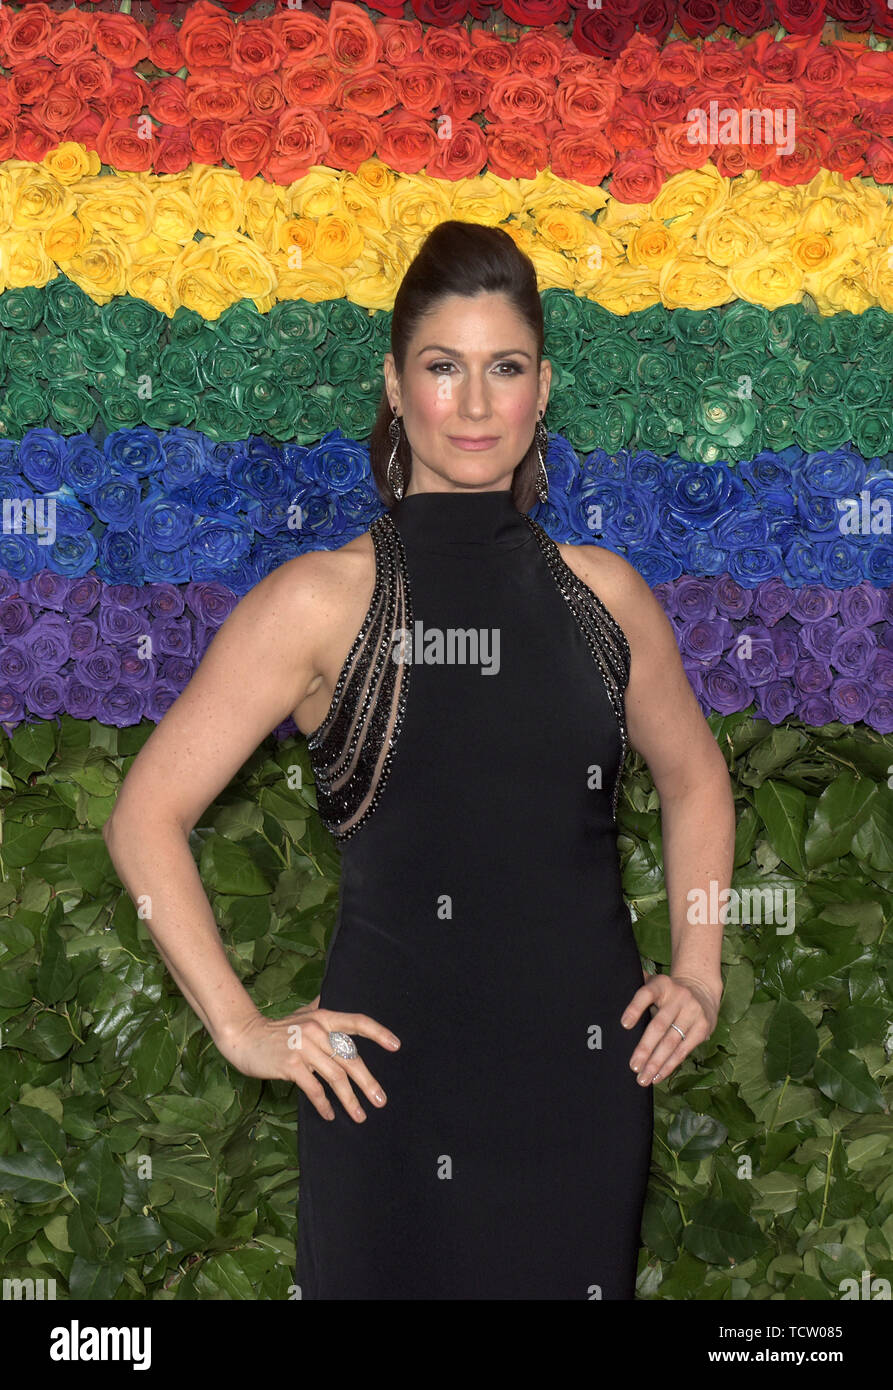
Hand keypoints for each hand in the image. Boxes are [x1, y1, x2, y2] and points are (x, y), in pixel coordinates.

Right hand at [213, 995, 400, 1123]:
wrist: (244, 1037)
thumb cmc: (275, 1029)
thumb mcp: (301, 1014)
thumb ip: (319, 1009)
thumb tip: (331, 999)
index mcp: (323, 1017)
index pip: (357, 1022)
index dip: (378, 1033)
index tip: (396, 1046)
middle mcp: (317, 1029)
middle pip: (350, 1058)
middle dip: (368, 1082)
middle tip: (380, 1101)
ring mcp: (304, 1047)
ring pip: (335, 1077)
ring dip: (350, 1100)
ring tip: (360, 1115)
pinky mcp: (291, 1064)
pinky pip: (314, 1089)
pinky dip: (324, 1104)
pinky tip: (330, 1115)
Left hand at [621, 972, 720, 1086]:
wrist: (702, 991)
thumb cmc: (668, 993)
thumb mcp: (655, 985)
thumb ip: (638, 991)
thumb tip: (613, 995)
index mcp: (662, 984)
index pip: (646, 994)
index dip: (635, 1008)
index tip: (624, 1025)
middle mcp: (679, 996)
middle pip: (659, 1026)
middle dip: (645, 1048)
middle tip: (633, 1066)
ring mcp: (693, 1012)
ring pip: (671, 1042)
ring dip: (656, 1063)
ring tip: (643, 1078)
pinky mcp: (703, 1027)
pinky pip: (684, 1050)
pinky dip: (669, 1065)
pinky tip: (658, 1075)